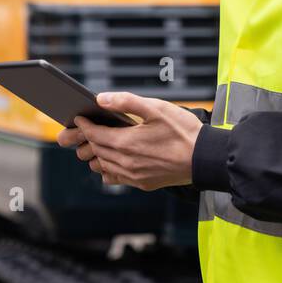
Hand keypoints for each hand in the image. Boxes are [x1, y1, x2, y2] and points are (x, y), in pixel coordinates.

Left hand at [55, 91, 202, 189]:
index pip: (95, 134)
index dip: (84, 126)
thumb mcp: (157, 108)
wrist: (204, 158)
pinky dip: (108, 170)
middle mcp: (126, 162)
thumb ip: (127, 102)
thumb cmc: (183, 131)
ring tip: (95, 145)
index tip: (79, 119)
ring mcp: (134, 175)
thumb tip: (101, 99)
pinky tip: (111, 162)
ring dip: (96, 155)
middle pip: (96, 150)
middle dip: (84, 139)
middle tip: (77, 132)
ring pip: (102, 166)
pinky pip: (115, 179)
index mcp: (127, 142)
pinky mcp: (142, 184)